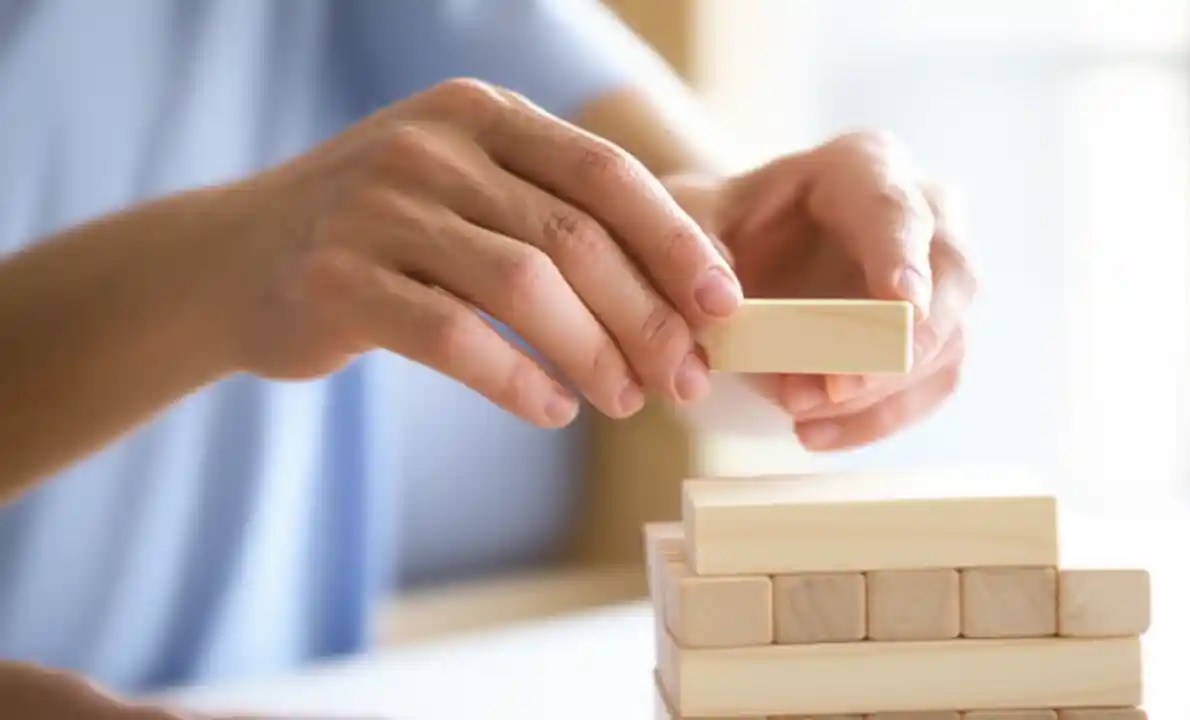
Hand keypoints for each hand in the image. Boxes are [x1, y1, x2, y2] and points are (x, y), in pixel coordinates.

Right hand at [225, 79, 741, 427]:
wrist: (232, 259)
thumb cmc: (381, 233)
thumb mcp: (464, 191)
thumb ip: (553, 217)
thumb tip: (679, 293)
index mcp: (481, 114)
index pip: (605, 173)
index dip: (675, 241)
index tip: (723, 304)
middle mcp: (432, 147)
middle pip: (575, 236)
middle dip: (646, 316)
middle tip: (684, 378)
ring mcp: (380, 208)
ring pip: (524, 286)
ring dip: (593, 354)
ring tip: (627, 401)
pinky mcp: (340, 281)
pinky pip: (455, 337)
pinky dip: (517, 380)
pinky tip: (552, 408)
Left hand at [667, 133, 976, 450]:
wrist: (736, 254)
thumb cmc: (720, 225)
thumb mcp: (690, 221)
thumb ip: (696, 248)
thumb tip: (721, 303)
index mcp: (862, 168)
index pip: (894, 207)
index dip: (901, 256)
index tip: (901, 305)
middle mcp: (921, 212)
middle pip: (952, 274)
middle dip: (898, 341)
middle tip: (835, 386)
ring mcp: (939, 277)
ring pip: (948, 339)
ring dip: (880, 391)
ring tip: (797, 413)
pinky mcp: (936, 335)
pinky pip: (933, 385)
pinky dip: (878, 419)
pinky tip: (815, 435)